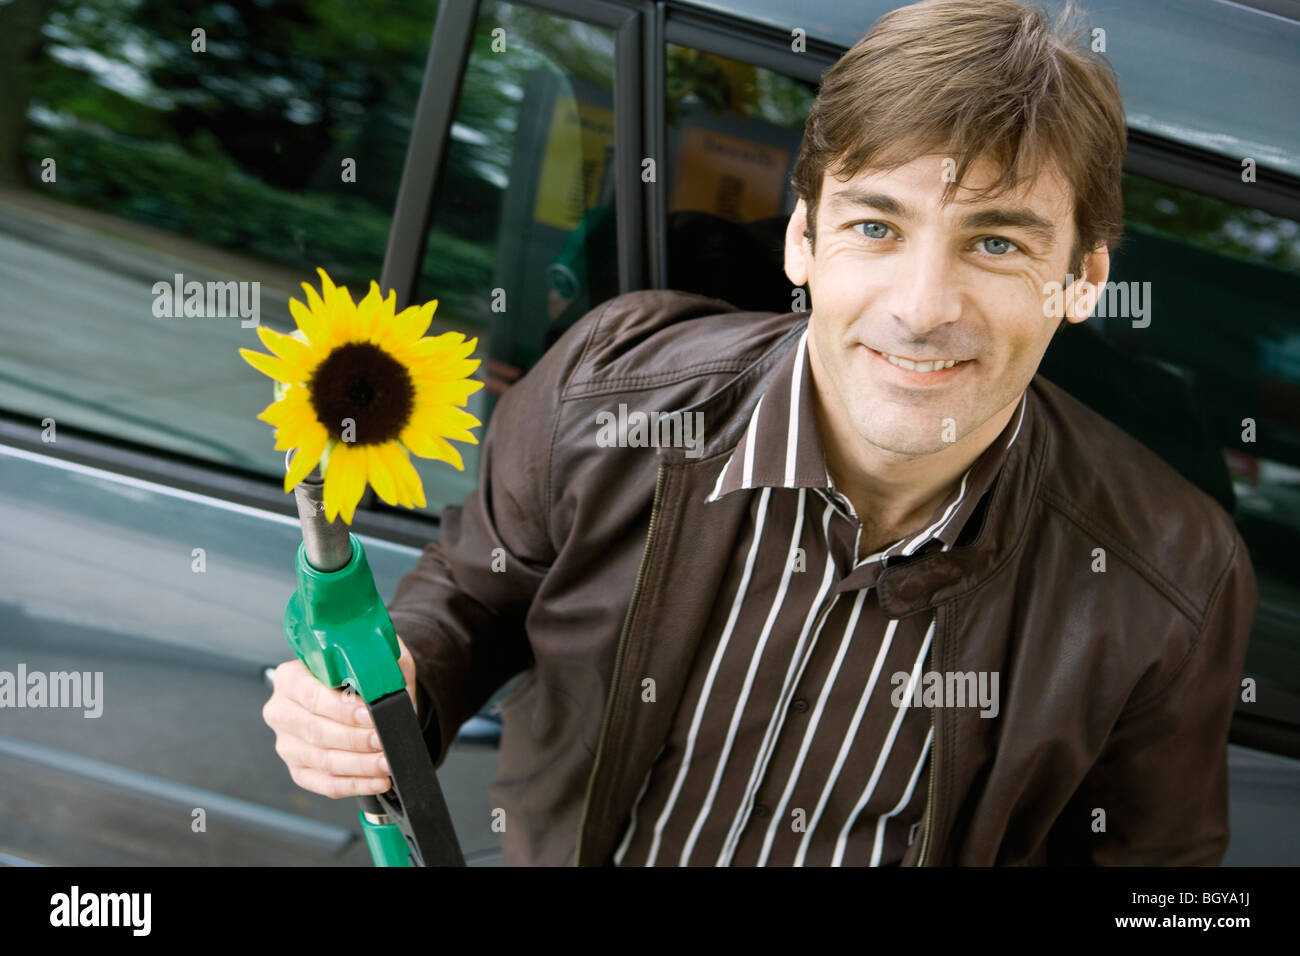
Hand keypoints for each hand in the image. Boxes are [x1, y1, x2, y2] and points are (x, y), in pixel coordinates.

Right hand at [262, 633, 418, 798]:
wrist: (352, 694)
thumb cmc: (358, 673)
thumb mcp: (372, 656)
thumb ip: (380, 666)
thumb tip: (396, 687)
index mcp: (290, 678)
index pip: (312, 696)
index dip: (342, 709)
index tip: (370, 715)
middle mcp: (282, 711)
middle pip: (317, 732)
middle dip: (355, 740)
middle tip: (383, 740)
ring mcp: (287, 744)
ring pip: (323, 761)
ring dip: (360, 765)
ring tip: (387, 762)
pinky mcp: (299, 769)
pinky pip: (326, 784)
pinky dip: (356, 784)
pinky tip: (378, 781)